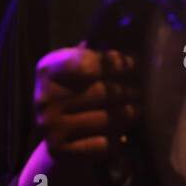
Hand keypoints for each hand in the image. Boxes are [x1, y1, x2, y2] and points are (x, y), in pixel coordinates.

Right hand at [32, 41, 139, 161]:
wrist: (57, 137)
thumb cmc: (77, 93)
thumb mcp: (79, 68)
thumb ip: (99, 54)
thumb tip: (128, 34)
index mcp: (47, 69)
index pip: (88, 63)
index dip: (116, 64)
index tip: (133, 65)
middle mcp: (44, 97)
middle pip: (104, 92)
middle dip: (129, 91)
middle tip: (141, 92)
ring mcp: (50, 126)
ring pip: (107, 119)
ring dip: (129, 114)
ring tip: (137, 109)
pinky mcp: (60, 151)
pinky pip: (103, 144)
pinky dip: (117, 138)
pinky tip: (122, 132)